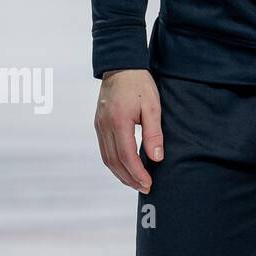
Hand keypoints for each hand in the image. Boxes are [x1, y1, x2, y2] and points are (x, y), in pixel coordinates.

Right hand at [93, 68, 160, 192]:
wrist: (121, 67)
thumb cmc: (139, 84)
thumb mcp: (152, 106)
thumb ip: (153, 132)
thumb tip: (156, 158)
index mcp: (118, 122)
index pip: (127, 156)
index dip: (137, 173)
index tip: (148, 184)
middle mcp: (105, 127)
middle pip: (114, 162)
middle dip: (129, 178)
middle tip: (144, 188)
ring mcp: (99, 127)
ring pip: (107, 158)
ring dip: (120, 174)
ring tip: (136, 183)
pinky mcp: (99, 125)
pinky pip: (105, 150)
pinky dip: (114, 163)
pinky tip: (125, 167)